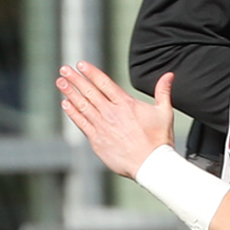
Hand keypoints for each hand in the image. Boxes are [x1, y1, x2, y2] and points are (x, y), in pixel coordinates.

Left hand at [58, 63, 175, 178]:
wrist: (151, 164)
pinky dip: (72, 112)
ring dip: (70, 92)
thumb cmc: (159, 141)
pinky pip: (81, 123)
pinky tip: (65, 104)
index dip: (91, 72)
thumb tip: (169, 75)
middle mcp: (111, 112)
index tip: (81, 65)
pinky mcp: (97, 140)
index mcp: (126, 104)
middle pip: (89, 91)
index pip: (104, 83)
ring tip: (60, 82)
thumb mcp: (165, 113)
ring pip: (82, 105)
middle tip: (64, 69)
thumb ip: (163, 92)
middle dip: (75, 79)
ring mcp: (102, 126)